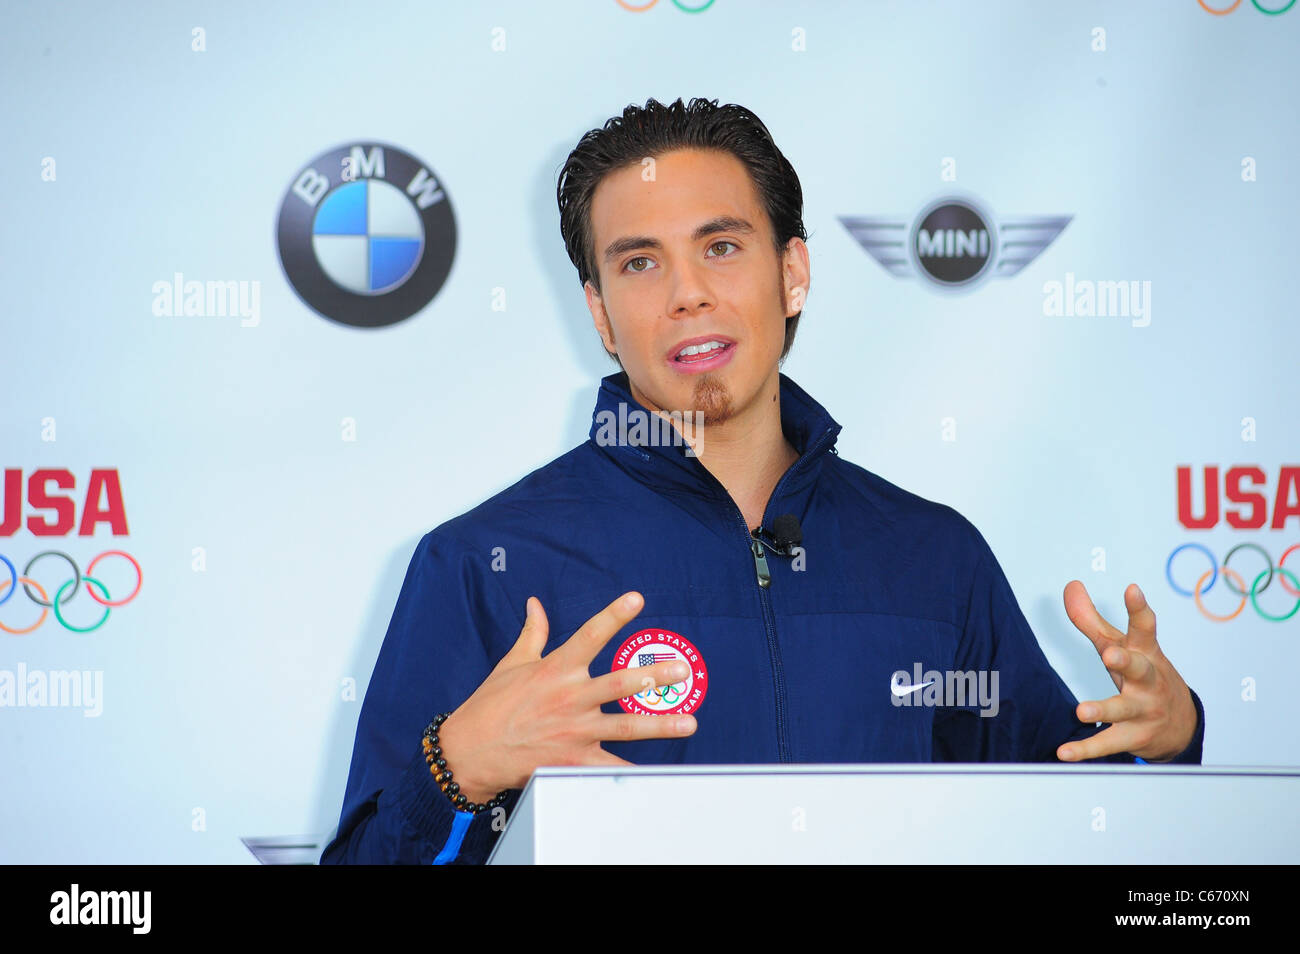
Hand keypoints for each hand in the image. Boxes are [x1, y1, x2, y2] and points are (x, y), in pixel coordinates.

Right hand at [437, 591, 696, 801]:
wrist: (469, 751)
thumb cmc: (489, 705)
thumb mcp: (511, 663)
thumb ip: (533, 633)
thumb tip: (535, 605)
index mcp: (556, 668)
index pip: (590, 634)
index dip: (614, 614)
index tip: (637, 599)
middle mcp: (570, 697)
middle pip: (620, 682)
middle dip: (654, 676)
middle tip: (681, 670)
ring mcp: (574, 730)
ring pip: (626, 726)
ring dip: (661, 724)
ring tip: (689, 722)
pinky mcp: (572, 760)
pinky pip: (609, 767)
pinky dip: (632, 773)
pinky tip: (657, 775)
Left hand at [1055, 581, 1197, 762]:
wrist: (1181, 725)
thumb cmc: (1142, 676)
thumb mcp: (1120, 646)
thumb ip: (1090, 619)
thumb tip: (1070, 585)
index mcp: (1145, 654)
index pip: (1145, 628)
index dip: (1139, 608)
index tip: (1132, 589)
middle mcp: (1147, 682)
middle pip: (1140, 669)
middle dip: (1127, 661)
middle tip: (1110, 655)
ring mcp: (1143, 711)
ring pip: (1123, 711)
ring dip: (1103, 710)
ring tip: (1082, 711)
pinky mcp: (1133, 737)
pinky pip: (1107, 743)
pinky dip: (1086, 749)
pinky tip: (1064, 752)